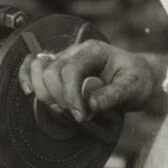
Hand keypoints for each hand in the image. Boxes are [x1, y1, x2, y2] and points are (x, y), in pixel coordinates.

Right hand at [19, 38, 158, 120]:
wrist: (139, 77)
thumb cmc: (137, 79)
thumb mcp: (133, 87)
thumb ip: (113, 95)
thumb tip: (91, 104)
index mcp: (94, 51)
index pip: (70, 69)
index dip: (70, 94)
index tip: (81, 115)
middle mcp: (75, 52)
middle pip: (51, 71)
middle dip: (59, 97)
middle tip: (77, 115)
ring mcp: (64, 59)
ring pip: (39, 69)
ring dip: (45, 93)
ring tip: (63, 109)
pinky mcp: (58, 69)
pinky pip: (33, 66)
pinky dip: (27, 78)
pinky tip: (29, 91)